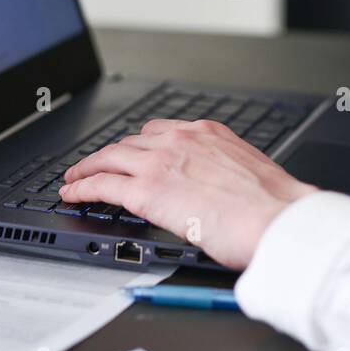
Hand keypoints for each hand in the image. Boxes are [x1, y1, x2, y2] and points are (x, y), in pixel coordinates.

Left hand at [60, 118, 319, 269]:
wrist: (278, 219)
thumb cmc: (274, 207)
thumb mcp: (249, 175)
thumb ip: (226, 175)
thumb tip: (223, 194)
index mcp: (209, 134)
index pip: (161, 131)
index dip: (140, 144)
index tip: (134, 151)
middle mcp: (181, 139)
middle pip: (131, 142)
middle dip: (111, 154)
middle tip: (97, 164)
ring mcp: (160, 162)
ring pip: (110, 157)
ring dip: (88, 167)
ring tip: (75, 177)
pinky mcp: (145, 190)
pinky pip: (102, 183)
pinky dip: (82, 186)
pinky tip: (71, 194)